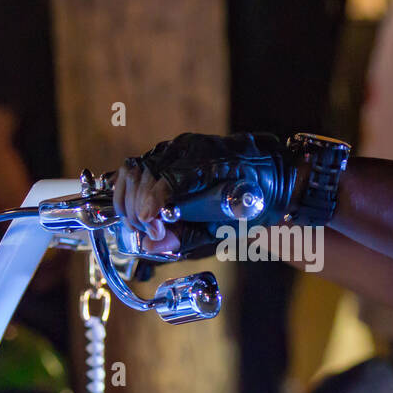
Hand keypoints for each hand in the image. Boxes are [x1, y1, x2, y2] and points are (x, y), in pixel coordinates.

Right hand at [113, 132, 296, 257]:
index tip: (151, 227)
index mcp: (214, 162)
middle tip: (154, 234)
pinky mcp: (165, 153)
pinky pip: (134, 169)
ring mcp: (174, 148)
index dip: (154, 203)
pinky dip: (126, 192)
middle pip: (146, 174)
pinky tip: (133, 212)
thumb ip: (189, 235)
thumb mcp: (229, 226)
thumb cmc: (252, 200)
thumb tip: (153, 244)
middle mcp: (189, 148)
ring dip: (130, 203)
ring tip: (145, 227)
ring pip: (134, 170)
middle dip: (140, 210)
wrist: (266, 173)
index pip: (173, 178)